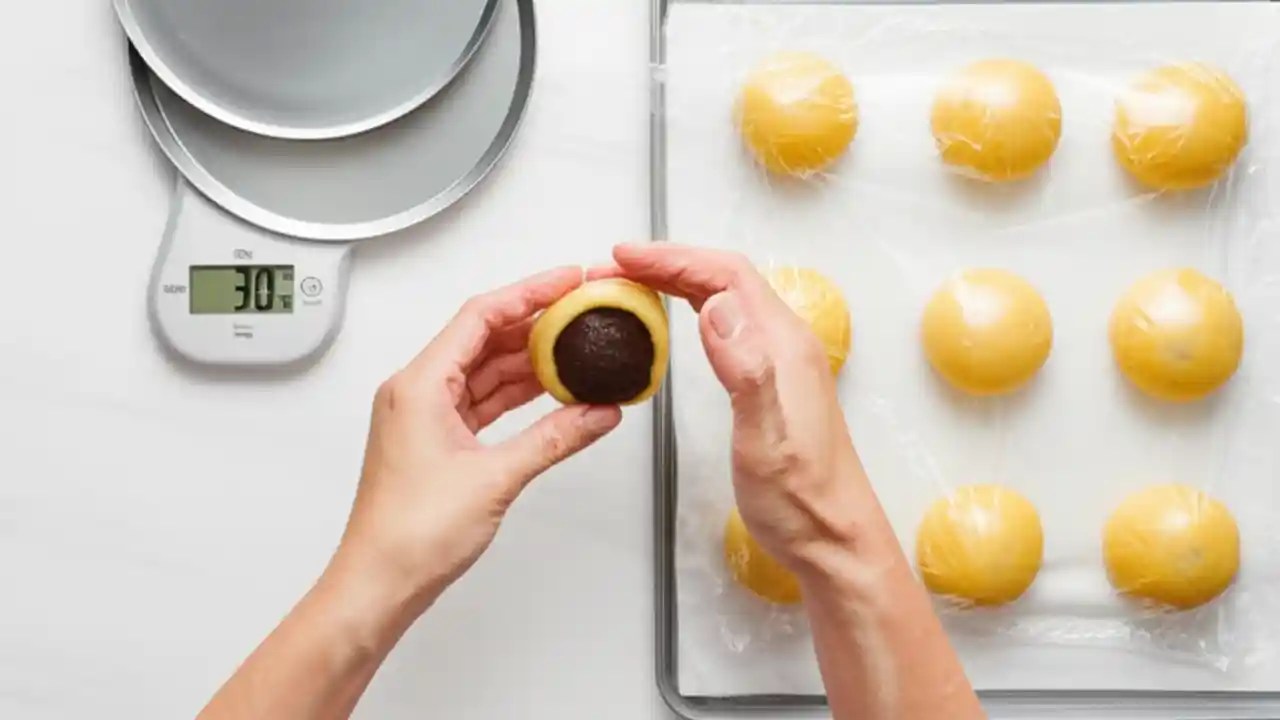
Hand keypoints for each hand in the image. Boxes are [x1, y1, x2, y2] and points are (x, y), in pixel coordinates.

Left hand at [333, 267, 622, 612]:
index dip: (529, 292)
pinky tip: (551, 392)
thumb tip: (596, 413)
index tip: (566, 280)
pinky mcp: (436, 440)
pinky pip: (482, 400)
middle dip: (535, 323)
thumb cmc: (408, 535)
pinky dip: (517, 393)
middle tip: (580, 311)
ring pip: (485, 370)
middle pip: (484, 337)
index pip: (480, 316)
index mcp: (418, 385)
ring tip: (577, 349)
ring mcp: (425, 416)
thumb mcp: (496, 478)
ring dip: (529, 360)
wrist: (378, 583)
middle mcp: (416, 393)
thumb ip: (555, 438)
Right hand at [609, 244, 870, 574]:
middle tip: (616, 269)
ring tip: (634, 284)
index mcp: (784, 347)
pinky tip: (675, 320)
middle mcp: (786, 345)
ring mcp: (781, 362)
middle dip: (670, 264)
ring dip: (679, 282)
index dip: (674, 257)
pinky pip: (731, 325)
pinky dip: (694, 309)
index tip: (626, 258)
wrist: (835, 540)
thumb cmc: (802, 501)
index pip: (727, 275)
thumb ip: (746, 371)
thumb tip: (718, 308)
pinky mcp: (773, 381)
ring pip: (728, 300)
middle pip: (726, 279)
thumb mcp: (766, 440)